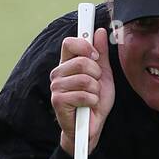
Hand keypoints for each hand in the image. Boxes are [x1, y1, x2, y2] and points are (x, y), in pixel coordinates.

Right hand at [51, 27, 114, 156]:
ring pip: (85, 79)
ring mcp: (56, 87)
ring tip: (92, 97)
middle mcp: (58, 73)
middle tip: (95, 85)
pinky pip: (84, 95)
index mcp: (67, 64)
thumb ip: (101, 54)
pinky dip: (92, 101)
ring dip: (95, 90)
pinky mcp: (58, 100)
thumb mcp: (103, 75)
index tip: (95, 56)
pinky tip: (88, 106)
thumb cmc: (95, 102)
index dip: (85, 45)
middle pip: (82, 61)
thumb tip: (100, 31)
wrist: (91, 127)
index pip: (70, 43)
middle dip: (96, 74)